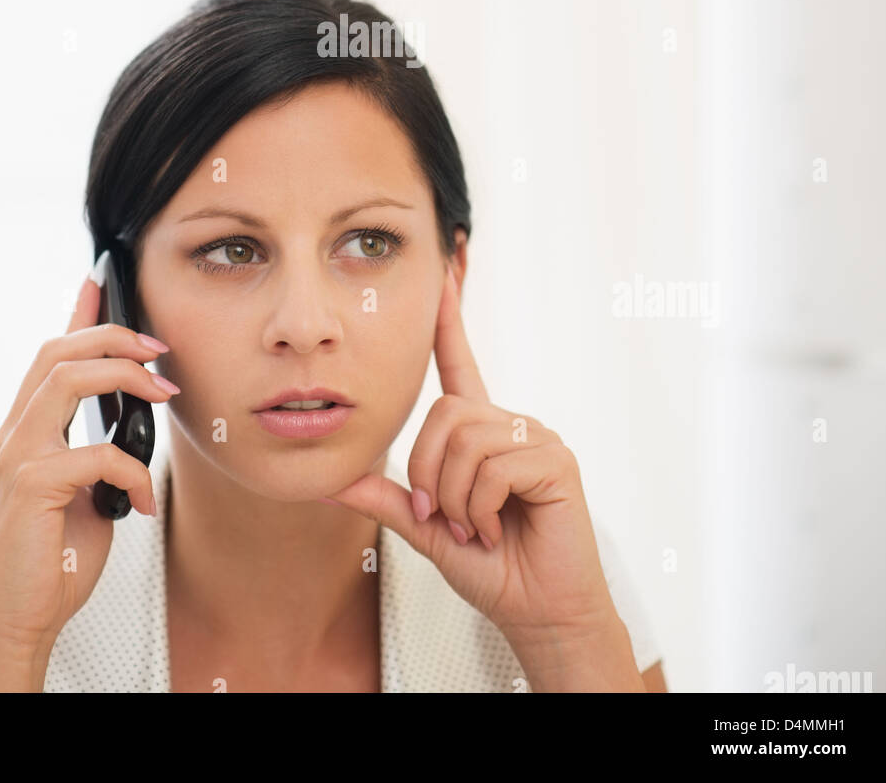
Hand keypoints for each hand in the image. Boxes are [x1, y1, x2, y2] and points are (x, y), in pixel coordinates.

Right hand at [0, 267, 176, 685]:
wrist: (18, 618)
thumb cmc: (54, 556)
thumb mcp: (85, 489)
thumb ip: (100, 449)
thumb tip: (141, 417)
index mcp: (26, 429)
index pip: (51, 353)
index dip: (79, 313)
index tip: (103, 279)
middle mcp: (14, 433)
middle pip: (58, 350)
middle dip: (113, 336)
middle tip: (160, 350)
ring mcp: (18, 456)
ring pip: (68, 378)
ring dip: (125, 377)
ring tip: (164, 394)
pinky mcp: (32, 485)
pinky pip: (96, 452)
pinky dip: (133, 470)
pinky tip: (143, 500)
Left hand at [323, 264, 638, 684]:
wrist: (538, 612)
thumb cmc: (492, 570)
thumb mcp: (426, 529)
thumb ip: (385, 498)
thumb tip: (330, 482)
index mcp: (481, 433)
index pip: (459, 363)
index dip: (447, 321)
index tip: (442, 273)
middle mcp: (510, 424)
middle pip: (444, 415)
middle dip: (429, 473)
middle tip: (444, 518)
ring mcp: (536, 437)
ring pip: (465, 441)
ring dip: (455, 499)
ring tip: (475, 528)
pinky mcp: (555, 459)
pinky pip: (494, 466)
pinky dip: (481, 507)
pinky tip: (497, 529)